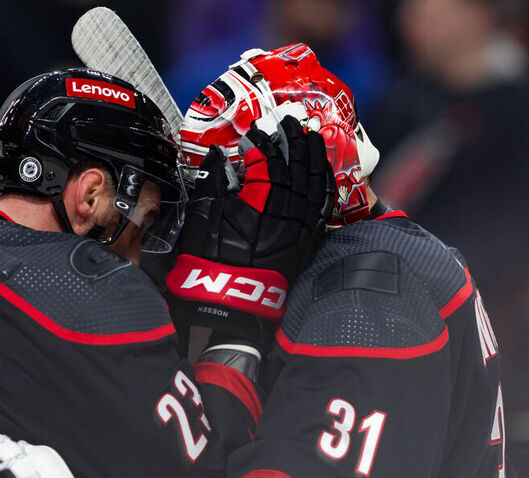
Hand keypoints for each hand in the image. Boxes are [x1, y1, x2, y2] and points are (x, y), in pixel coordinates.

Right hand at [167, 115, 332, 344]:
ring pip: (316, 182)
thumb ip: (213, 182)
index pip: (267, 162)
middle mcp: (288, 211)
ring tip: (311, 136)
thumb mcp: (203, 219)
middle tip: (289, 121)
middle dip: (294, 140)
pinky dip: (324, 184)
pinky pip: (323, 205)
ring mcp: (301, 226)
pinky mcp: (307, 240)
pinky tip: (321, 172)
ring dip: (315, 157)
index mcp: (261, 202)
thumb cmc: (211, 262)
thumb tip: (220, 156)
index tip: (254, 133)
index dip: (262, 144)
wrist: (231, 305)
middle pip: (298, 166)